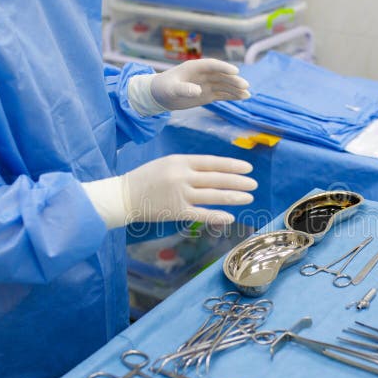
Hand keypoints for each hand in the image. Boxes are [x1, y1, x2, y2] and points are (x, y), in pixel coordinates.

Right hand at [81, 154, 256, 228]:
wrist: (124, 195)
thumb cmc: (147, 178)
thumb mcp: (167, 163)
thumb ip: (190, 166)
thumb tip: (216, 171)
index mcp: (180, 161)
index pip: (212, 162)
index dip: (232, 165)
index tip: (247, 168)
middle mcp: (182, 176)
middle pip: (216, 179)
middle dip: (238, 182)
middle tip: (254, 184)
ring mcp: (180, 194)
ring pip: (213, 195)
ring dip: (233, 197)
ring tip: (248, 197)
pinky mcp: (176, 211)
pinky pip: (201, 214)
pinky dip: (217, 215)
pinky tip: (231, 216)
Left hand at [128, 59, 250, 115]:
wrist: (160, 95)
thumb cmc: (164, 88)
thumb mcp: (171, 89)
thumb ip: (184, 89)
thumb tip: (198, 91)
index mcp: (195, 67)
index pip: (212, 65)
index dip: (224, 68)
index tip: (235, 71)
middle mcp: (203, 74)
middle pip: (222, 76)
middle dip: (234, 80)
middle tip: (245, 86)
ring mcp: (207, 84)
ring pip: (225, 86)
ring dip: (236, 89)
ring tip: (248, 94)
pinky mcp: (208, 94)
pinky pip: (223, 94)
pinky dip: (232, 96)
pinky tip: (243, 97)